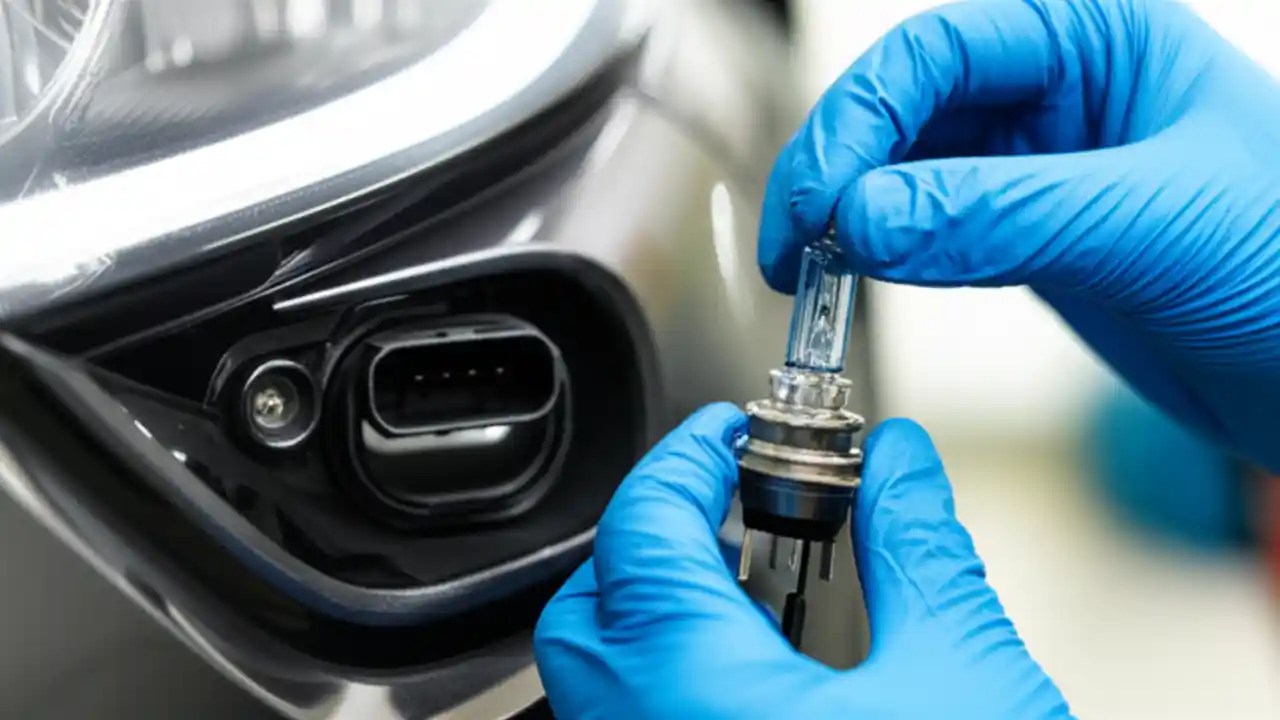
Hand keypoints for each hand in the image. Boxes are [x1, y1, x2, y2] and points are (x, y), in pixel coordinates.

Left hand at [534, 404, 1069, 718]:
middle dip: (653, 537)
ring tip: (751, 589)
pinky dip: (670, 680)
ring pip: (599, 679)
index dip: (686, 459)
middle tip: (731, 506)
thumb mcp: (963, 683)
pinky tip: (757, 681)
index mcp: (692, 694)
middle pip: (591, 606)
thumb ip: (920, 553)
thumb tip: (902, 465)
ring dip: (657, 612)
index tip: (732, 434)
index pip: (643, 529)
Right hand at [759, 0, 1279, 470]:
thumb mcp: (1150, 225)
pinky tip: (858, 279)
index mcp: (1096, 38)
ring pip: (903, 172)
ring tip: (808, 271)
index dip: (859, 123)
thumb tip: (862, 220)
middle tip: (793, 245)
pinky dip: (883, 257)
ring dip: (847, 218)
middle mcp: (1059, 90)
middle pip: (902, 109)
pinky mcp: (1026, 234)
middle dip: (836, 172)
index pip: (936, 54)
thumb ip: (1000, 216)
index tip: (822, 203)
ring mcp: (1037, 165)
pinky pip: (929, 229)